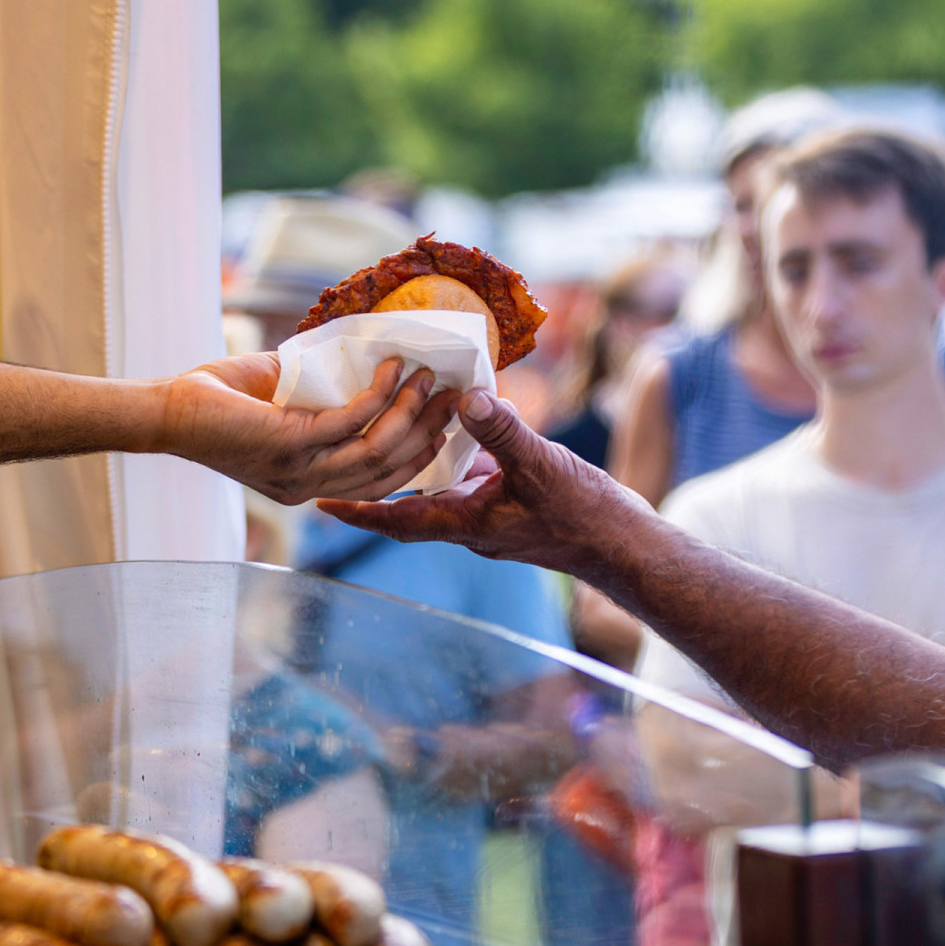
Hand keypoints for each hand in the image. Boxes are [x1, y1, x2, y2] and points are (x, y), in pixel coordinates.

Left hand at [160, 353, 457, 504]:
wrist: (167, 410)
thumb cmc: (217, 401)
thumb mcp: (282, 398)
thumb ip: (322, 388)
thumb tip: (364, 354)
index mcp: (310, 484)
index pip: (381, 482)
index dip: (419, 453)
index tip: (445, 420)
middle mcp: (309, 487)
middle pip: (390, 468)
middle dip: (427, 430)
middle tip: (452, 394)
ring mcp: (300, 471)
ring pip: (378, 449)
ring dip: (409, 410)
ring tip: (426, 374)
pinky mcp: (289, 446)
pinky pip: (351, 421)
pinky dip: (378, 392)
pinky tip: (389, 367)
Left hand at [316, 389, 649, 573]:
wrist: (624, 546)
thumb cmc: (584, 515)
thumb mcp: (541, 465)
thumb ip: (502, 431)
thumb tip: (465, 398)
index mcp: (467, 522)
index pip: (398, 520)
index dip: (359, 512)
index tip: (320, 503)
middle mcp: (471, 526)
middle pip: (409, 510)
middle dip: (375, 489)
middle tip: (342, 464)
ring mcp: (491, 519)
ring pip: (439, 495)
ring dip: (415, 470)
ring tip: (387, 439)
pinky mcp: (511, 509)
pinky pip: (469, 485)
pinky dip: (454, 463)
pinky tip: (458, 435)